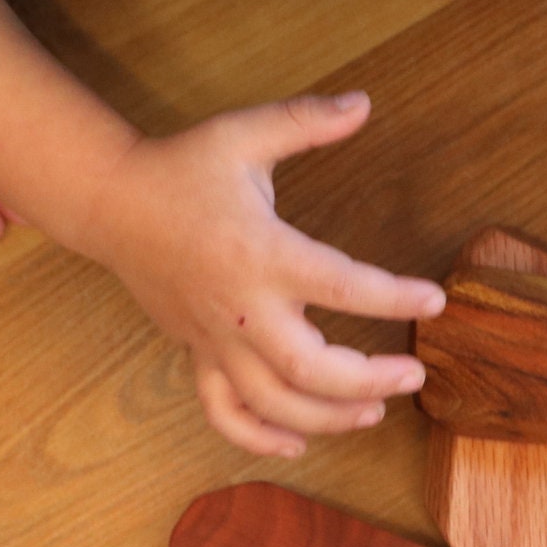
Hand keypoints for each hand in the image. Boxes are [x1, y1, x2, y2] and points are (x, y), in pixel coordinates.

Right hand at [73, 91, 444, 455]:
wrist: (110, 202)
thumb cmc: (182, 167)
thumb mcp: (244, 133)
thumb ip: (306, 121)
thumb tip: (364, 102)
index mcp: (261, 253)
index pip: (342, 287)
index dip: (395, 298)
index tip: (435, 300)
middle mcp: (239, 306)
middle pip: (309, 368)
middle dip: (368, 380)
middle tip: (413, 374)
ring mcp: (214, 338)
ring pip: (272, 402)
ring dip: (328, 418)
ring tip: (375, 411)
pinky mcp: (196, 353)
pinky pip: (222, 411)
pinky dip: (257, 437)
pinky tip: (296, 444)